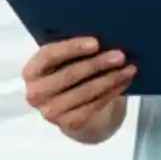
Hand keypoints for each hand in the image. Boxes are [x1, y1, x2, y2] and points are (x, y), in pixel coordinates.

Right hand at [21, 37, 136, 136]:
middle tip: (120, 55)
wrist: (72, 107)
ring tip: (128, 68)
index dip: (72, 48)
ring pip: (85, 91)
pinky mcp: (69, 124)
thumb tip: (102, 35)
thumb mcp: (64, 59)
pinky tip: (123, 82)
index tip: (96, 42)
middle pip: (70, 74)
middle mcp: (36, 93)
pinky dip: (111, 92)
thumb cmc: (68, 72)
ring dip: (110, 78)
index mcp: (32, 70)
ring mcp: (51, 112)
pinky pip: (94, 106)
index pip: (49, 55)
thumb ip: (72, 48)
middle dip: (98, 63)